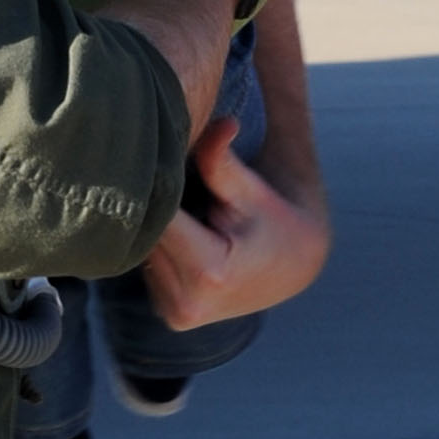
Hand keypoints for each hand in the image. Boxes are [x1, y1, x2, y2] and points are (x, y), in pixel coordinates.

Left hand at [139, 117, 329, 328]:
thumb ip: (222, 161)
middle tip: (168, 185)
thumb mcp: (252, 190)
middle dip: (153, 210)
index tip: (155, 166)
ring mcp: (177, 315)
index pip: (156, 221)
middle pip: (145, 241)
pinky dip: (160, 252)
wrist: (295, 267)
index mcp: (207, 273)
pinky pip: (150, 271)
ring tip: (183, 213)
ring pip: (143, 256)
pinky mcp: (172, 316)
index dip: (153, 190)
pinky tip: (183, 238)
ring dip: (154, 232)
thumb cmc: (273, 222)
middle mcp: (186, 303)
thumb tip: (219, 123)